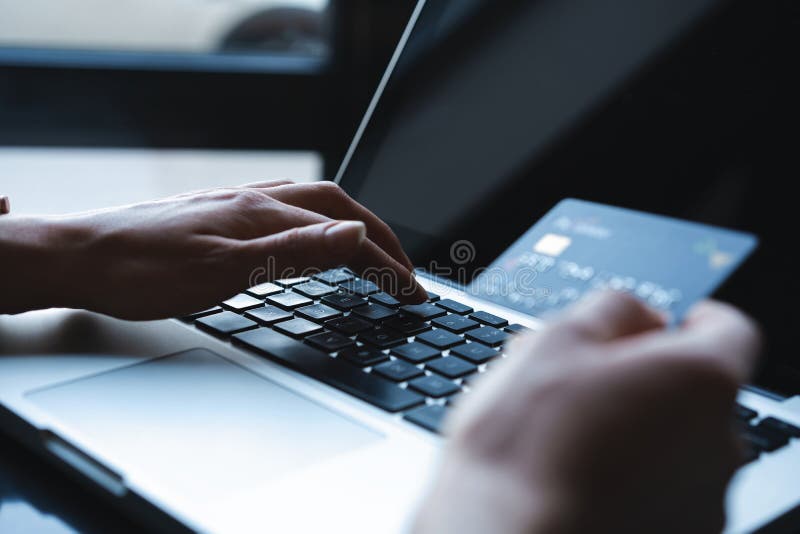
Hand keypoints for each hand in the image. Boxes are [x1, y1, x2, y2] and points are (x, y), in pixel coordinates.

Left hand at [0, 181, 425, 318]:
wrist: (80, 258)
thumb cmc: (143, 270)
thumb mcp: (225, 270)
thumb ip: (295, 251)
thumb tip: (355, 234)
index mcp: (262, 214)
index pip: (344, 234)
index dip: (385, 262)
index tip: (412, 290)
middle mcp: (254, 202)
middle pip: (336, 208)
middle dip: (379, 238)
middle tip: (404, 272)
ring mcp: (237, 206)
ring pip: (312, 206)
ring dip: (351, 227)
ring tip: (372, 254)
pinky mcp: (221, 217)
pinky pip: (286, 212)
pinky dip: (318, 225)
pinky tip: (311, 240)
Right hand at [415, 292, 759, 533]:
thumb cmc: (525, 452)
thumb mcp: (554, 342)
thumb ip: (611, 310)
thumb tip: (638, 313)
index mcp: (699, 382)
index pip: (727, 328)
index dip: (689, 319)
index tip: (659, 325)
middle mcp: (718, 444)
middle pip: (692, 389)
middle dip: (642, 377)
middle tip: (578, 382)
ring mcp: (701, 500)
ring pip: (673, 441)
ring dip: (632, 427)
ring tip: (562, 437)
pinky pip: (660, 488)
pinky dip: (628, 474)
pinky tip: (573, 476)